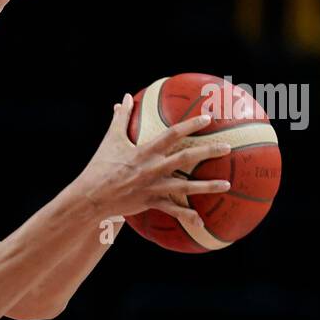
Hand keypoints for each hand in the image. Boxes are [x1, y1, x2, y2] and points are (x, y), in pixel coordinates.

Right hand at [74, 94, 232, 226]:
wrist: (92, 196)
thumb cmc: (100, 166)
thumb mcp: (111, 139)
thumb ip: (121, 117)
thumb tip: (124, 98)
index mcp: (145, 151)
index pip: (172, 134)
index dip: (191, 125)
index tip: (208, 118)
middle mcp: (153, 168)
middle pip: (186, 158)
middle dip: (208, 152)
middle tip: (227, 148)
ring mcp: (153, 186)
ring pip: (186, 187)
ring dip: (208, 186)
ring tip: (226, 185)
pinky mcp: (150, 202)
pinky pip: (172, 210)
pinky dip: (186, 216)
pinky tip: (200, 221)